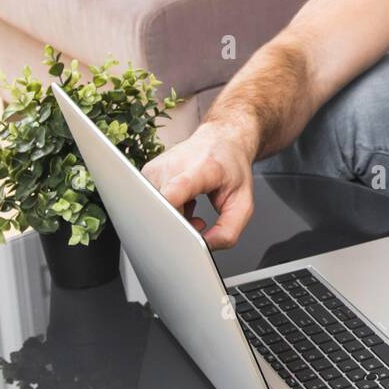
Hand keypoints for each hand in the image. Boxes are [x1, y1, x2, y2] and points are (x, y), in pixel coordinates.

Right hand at [141, 120, 255, 249]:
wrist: (221, 140)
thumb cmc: (231, 167)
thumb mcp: (243, 203)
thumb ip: (228, 231)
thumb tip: (204, 248)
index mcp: (200, 169)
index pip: (174, 192)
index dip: (170, 214)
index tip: (171, 230)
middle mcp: (172, 166)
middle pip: (160, 210)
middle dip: (176, 227)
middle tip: (199, 222)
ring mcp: (155, 169)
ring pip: (153, 210)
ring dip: (172, 219)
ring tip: (192, 208)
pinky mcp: (146, 174)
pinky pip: (151, 204)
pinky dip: (167, 211)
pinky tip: (183, 204)